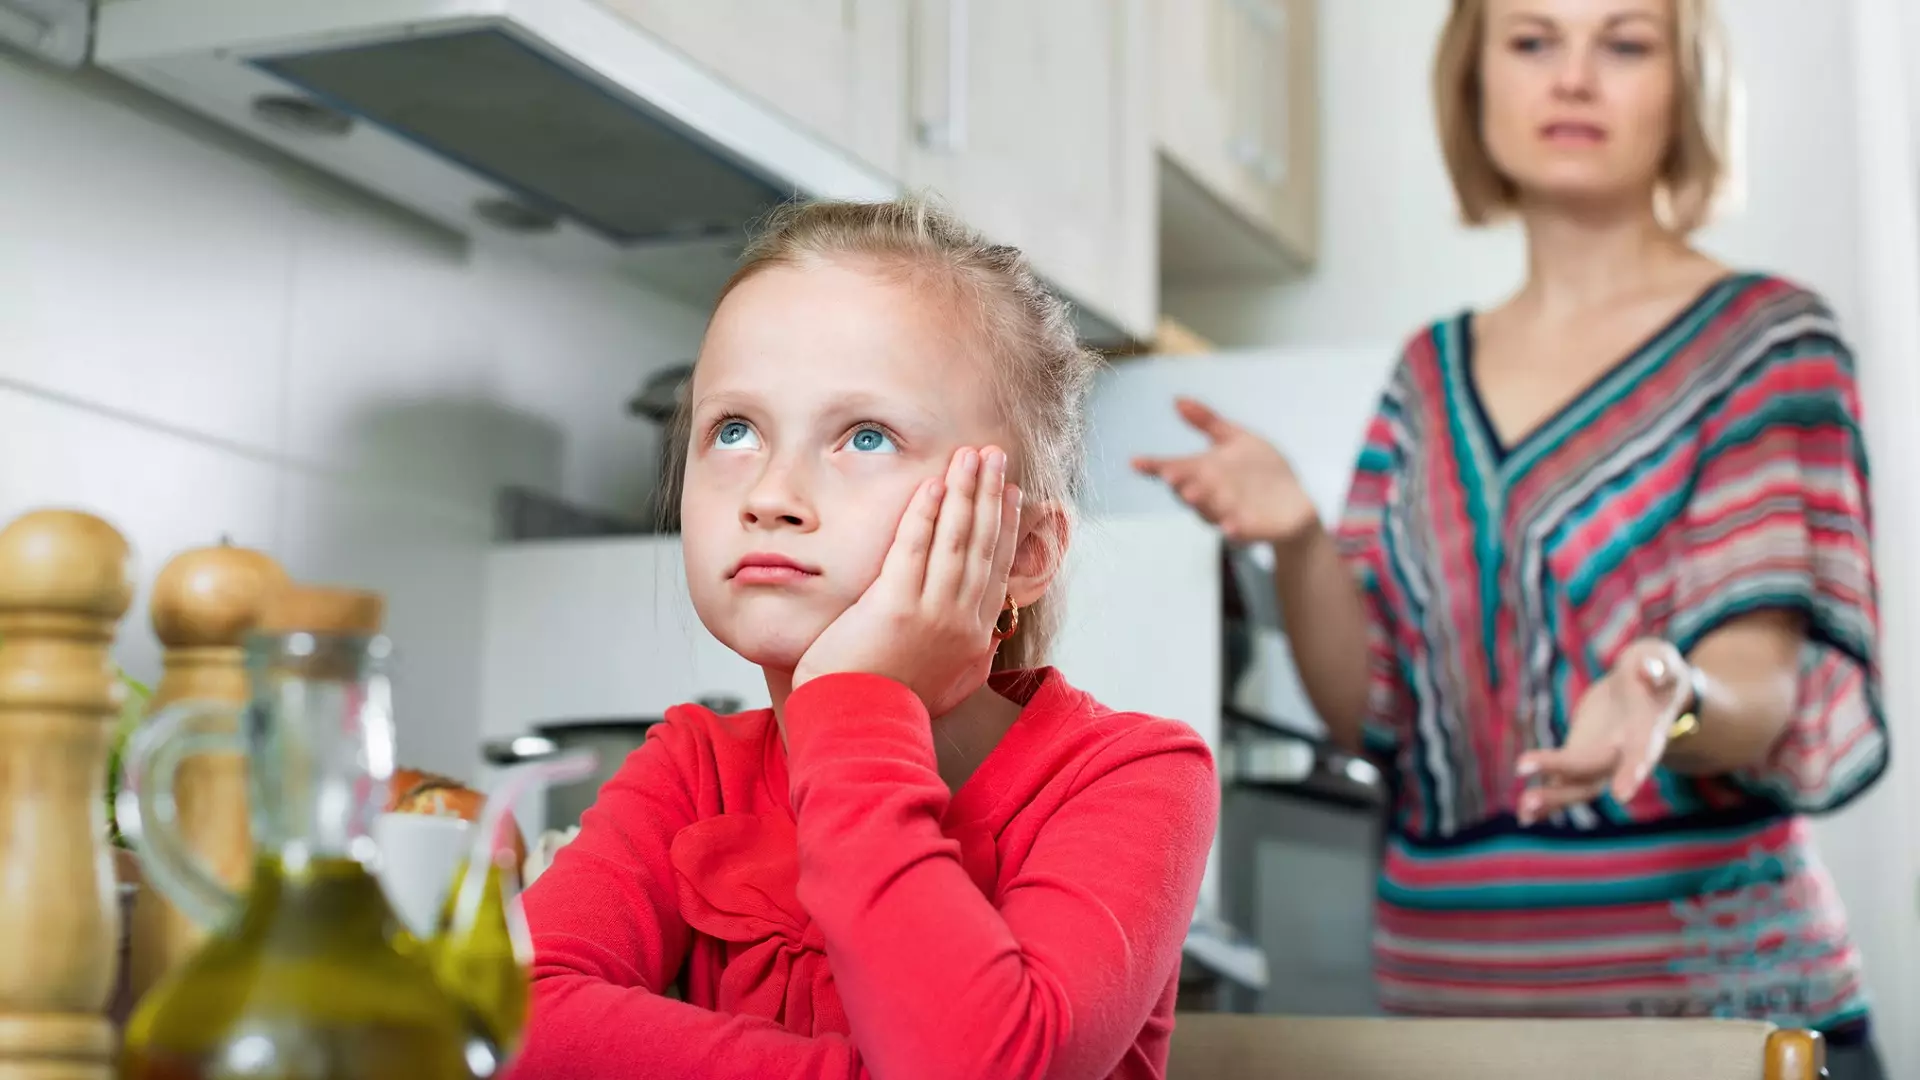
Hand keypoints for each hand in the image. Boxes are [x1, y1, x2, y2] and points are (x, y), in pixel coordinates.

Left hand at [793, 446, 1021, 717]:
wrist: (862, 734)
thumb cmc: (890, 711)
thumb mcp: (945, 686)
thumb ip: (965, 659)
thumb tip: (983, 642)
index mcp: (973, 640)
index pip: (996, 570)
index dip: (1006, 527)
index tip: (1013, 495)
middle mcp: (961, 623)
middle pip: (982, 546)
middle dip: (991, 496)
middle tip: (996, 456)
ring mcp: (931, 614)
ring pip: (956, 541)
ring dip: (966, 493)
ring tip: (973, 455)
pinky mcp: (894, 607)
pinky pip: (914, 550)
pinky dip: (926, 515)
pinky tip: (934, 484)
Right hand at [1131, 398, 1317, 544]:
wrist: (1294, 506)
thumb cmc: (1261, 472)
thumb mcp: (1236, 439)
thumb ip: (1208, 422)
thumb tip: (1178, 400)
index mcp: (1204, 472)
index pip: (1173, 468)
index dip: (1153, 466)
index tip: (1136, 462)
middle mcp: (1209, 494)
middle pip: (1188, 489)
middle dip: (1178, 483)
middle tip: (1169, 474)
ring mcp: (1227, 513)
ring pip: (1209, 510)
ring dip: (1200, 502)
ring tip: (1191, 494)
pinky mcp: (1249, 528)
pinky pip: (1238, 530)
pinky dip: (1233, 529)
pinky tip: (1230, 527)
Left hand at [1515, 639, 1691, 824]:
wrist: (1644, 689)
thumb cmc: (1653, 671)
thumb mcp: (1659, 661)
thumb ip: (1656, 667)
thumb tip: (1649, 670)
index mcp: (1647, 732)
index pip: (1641, 753)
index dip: (1632, 771)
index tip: (1621, 795)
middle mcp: (1624, 754)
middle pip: (1594, 773)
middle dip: (1563, 784)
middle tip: (1529, 797)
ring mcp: (1601, 760)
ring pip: (1577, 787)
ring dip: (1551, 799)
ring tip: (1522, 811)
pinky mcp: (1581, 756)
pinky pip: (1563, 783)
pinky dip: (1547, 799)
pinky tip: (1524, 815)